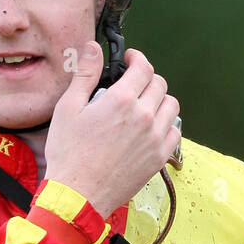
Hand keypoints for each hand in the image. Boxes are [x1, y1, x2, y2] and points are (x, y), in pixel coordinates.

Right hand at [43, 42, 179, 218]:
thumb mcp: (68, 109)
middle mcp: (143, 117)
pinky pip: (174, 132)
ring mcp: (154, 138)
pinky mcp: (158, 158)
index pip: (143, 67)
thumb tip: (93, 49)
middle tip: (134, 84)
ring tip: (144, 105)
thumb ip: (85, 75)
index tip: (131, 60)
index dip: (138, 59)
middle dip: (147, 78)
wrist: (78, 194)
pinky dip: (166, 125)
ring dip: (159, 100)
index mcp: (122, 100)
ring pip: (171, 106)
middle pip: (159, 84)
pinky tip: (151, 128)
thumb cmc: (69, 154)